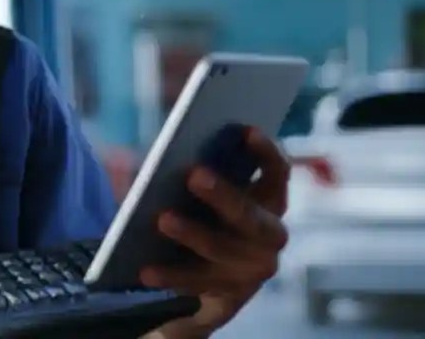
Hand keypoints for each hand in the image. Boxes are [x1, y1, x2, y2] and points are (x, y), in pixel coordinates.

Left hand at [141, 127, 291, 338]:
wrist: (210, 282)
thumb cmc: (207, 218)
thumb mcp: (208, 195)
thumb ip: (202, 175)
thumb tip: (170, 157)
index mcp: (268, 201)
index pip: (278, 173)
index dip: (265, 152)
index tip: (245, 129)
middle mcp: (269, 235)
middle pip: (251, 216)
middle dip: (224, 195)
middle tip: (194, 174)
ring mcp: (251, 269)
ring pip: (222, 250)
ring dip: (193, 233)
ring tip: (163, 218)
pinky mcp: (229, 294)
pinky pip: (197, 283)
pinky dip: (171, 275)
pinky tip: (146, 269)